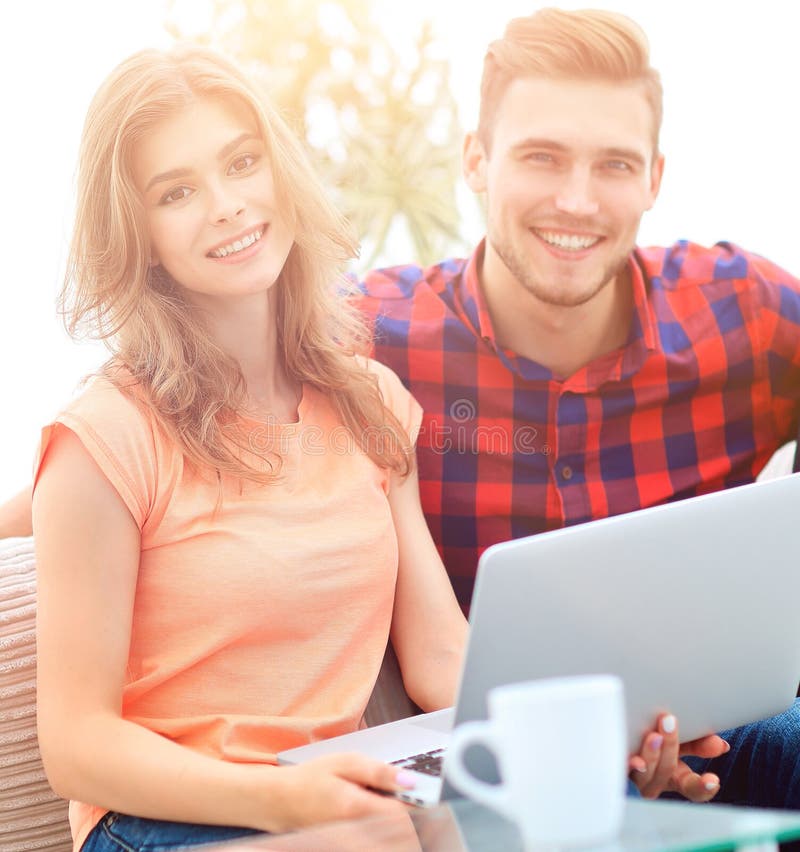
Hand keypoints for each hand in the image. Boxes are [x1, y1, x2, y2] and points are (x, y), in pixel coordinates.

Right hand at [267, 753, 414, 832]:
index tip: (427, 798)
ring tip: (406, 816)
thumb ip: (379, 772)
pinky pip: (376, 846)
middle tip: (422, 810)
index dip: (419, 808)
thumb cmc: (311, 778)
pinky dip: (387, 837)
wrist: (281, 802)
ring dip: (402, 834)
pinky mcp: (348, 846)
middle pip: (400, 840)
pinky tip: (389, 825)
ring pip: (389, 845)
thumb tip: (410, 780)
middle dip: (415, 826)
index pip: (402, 818)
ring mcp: (351, 843)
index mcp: (356, 807)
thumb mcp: (345, 762)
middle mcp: (355, 833)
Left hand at [629, 713, 729, 800]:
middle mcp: (655, 782)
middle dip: (670, 747)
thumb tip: (721, 745)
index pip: (694, 790)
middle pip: (667, 770)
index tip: (713, 779)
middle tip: (669, 721)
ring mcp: (634, 780)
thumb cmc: (655, 735)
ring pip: (646, 774)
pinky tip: (632, 759)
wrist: (620, 733)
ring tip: (653, 736)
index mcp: (676, 777)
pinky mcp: (614, 770)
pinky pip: (621, 771)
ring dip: (651, 754)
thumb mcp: (680, 740)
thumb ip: (699, 742)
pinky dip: (629, 765)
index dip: (704, 787)